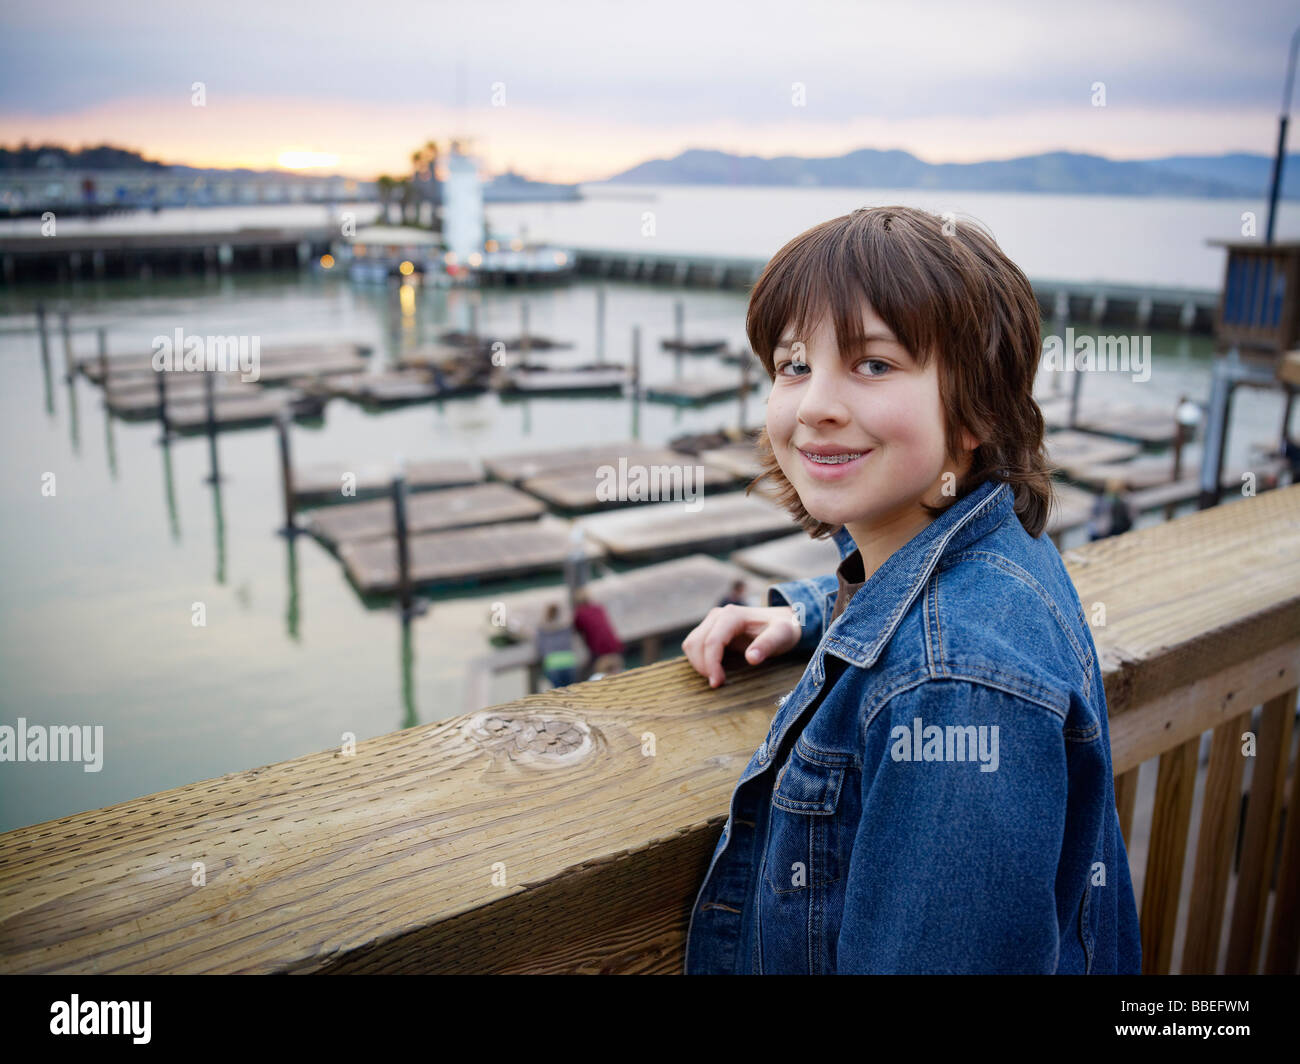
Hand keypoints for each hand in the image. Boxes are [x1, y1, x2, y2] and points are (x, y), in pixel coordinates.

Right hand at [681, 604, 801, 687]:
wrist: (782, 620)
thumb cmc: (783, 628)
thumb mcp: (782, 635)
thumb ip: (767, 644)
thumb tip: (751, 658)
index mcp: (732, 615)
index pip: (712, 641)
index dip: (711, 664)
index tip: (718, 683)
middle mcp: (717, 615)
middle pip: (696, 643)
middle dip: (703, 667)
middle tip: (719, 684)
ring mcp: (711, 622)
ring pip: (691, 644)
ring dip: (699, 664)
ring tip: (717, 677)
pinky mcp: (709, 630)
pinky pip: (694, 646)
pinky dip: (699, 660)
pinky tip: (715, 669)